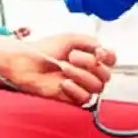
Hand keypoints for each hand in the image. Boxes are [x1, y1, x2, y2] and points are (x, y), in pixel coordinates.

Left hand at [0, 33, 117, 105]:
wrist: (26, 63)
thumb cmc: (44, 49)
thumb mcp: (68, 38)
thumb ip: (89, 41)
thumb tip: (103, 50)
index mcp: (89, 56)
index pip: (111, 60)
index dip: (109, 57)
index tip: (99, 53)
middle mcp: (88, 71)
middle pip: (106, 74)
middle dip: (90, 64)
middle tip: (72, 56)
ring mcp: (81, 85)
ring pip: (97, 86)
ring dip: (81, 75)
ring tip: (64, 68)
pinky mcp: (73, 98)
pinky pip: (86, 99)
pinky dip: (76, 90)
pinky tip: (64, 83)